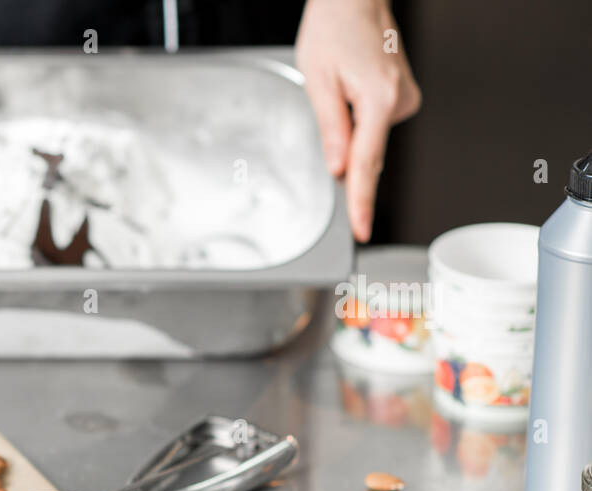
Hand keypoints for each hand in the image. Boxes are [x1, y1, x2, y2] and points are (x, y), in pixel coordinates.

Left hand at [296, 0, 420, 241]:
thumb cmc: (334, 27)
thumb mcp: (317, 80)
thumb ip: (330, 129)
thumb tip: (338, 168)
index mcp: (379, 98)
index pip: (366, 165)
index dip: (360, 202)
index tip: (361, 229)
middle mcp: (400, 100)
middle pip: (366, 153)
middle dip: (343, 152)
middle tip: (330, 103)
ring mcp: (406, 98)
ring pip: (369, 138)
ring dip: (348, 127)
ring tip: (338, 83)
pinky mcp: (404, 96)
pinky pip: (375, 124)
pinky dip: (358, 118)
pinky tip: (350, 87)